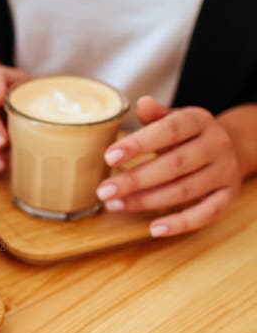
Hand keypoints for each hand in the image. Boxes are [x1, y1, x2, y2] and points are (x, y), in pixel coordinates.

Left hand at [96, 96, 241, 236]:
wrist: (228, 148)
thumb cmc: (186, 136)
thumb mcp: (172, 120)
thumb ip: (155, 117)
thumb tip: (142, 103)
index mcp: (199, 120)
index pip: (169, 130)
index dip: (138, 144)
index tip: (109, 157)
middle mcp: (216, 145)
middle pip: (174, 164)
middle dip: (135, 180)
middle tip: (103, 191)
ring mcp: (225, 171)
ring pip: (184, 190)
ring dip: (147, 201)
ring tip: (115, 206)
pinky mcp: (227, 195)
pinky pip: (205, 213)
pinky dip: (180, 224)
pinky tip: (154, 229)